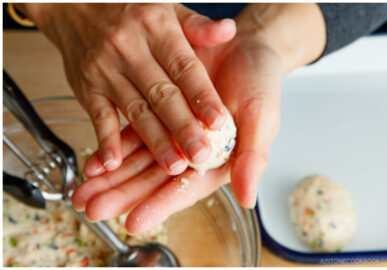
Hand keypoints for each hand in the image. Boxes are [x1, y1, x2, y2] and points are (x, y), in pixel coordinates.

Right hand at [18, 3, 234, 175]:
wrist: (73, 3)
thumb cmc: (130, 10)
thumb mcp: (169, 7)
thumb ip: (198, 26)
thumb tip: (228, 30)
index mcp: (157, 29)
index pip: (185, 68)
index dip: (202, 96)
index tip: (220, 120)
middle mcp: (130, 49)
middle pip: (162, 95)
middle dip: (184, 128)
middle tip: (202, 155)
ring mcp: (106, 70)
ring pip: (136, 111)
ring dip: (155, 141)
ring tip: (173, 165)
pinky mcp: (87, 87)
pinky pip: (98, 116)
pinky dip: (106, 141)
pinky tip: (115, 162)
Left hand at [69, 3, 324, 232]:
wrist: (248, 45)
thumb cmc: (262, 82)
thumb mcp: (262, 117)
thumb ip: (253, 157)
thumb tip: (247, 197)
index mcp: (221, 160)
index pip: (187, 188)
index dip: (161, 204)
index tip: (134, 220)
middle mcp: (194, 153)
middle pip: (155, 180)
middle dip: (123, 195)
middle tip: (94, 209)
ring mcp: (174, 134)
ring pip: (138, 160)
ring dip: (111, 178)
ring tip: (83, 194)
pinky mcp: (159, 113)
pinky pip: (132, 133)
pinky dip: (112, 148)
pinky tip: (92, 162)